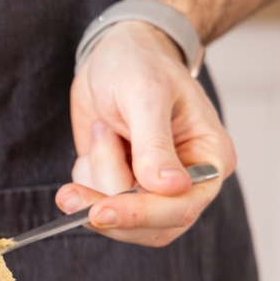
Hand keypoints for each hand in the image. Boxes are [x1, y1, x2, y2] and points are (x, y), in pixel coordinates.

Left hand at [56, 20, 235, 246]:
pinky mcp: (121, 186)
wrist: (113, 54)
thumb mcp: (146, 94)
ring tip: (103, 130)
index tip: (101, 210)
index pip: (181, 206)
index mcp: (209, 158)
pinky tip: (98, 139)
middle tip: (69, 194)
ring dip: (95, 178)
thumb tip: (171, 188)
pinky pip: (95, 202)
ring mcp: (152, 188)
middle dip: (106, 207)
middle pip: (149, 226)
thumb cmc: (140, 63)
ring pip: (117, 217)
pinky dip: (85, 175)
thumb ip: (155, 143)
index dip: (140, 214)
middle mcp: (186, 182)